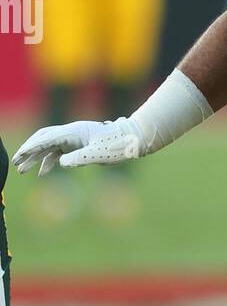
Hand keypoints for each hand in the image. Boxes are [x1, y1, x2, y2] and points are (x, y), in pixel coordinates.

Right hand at [13, 118, 143, 176]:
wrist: (133, 140)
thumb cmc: (118, 145)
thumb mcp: (99, 154)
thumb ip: (80, 158)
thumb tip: (60, 163)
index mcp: (74, 132)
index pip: (47, 138)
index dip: (32, 148)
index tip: (20, 156)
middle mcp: (71, 132)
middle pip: (43, 139)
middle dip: (28, 151)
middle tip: (15, 162)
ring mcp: (74, 138)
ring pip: (49, 146)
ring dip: (35, 158)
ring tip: (22, 170)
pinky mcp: (78, 145)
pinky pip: (58, 152)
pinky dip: (49, 161)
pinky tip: (43, 173)